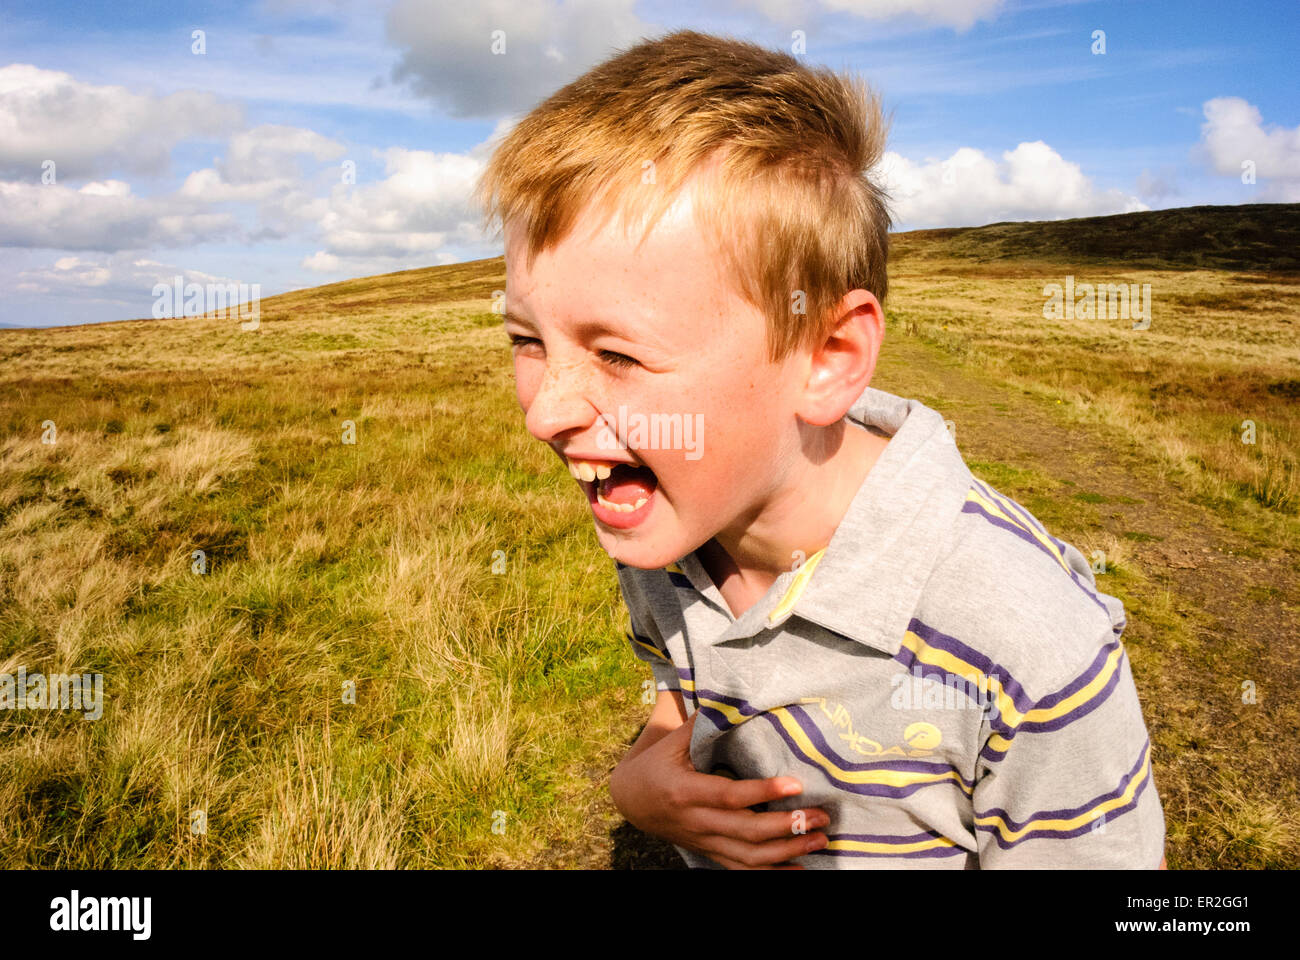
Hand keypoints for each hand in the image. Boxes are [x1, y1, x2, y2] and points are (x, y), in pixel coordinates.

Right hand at [610, 712, 829, 868]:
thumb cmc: (656, 764)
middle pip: (746, 832)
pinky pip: (742, 869)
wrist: (630, 800)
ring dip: (788, 851)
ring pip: (749, 857)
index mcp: (685, 792)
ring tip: (820, 839)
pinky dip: (772, 872)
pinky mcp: (709, 852)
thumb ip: (702, 723)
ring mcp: (704, 841)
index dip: (762, 793)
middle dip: (788, 826)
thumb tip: (735, 696)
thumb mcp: (671, 741)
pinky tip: (800, 866)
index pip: (729, 796)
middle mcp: (696, 822)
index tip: (795, 784)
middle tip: (821, 816)